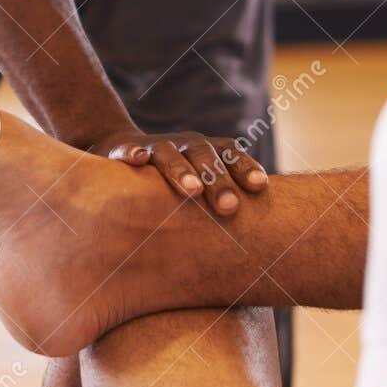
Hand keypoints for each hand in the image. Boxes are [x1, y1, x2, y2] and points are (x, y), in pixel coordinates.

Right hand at [90, 127, 267, 215]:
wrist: (127, 151)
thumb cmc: (176, 179)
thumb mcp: (201, 185)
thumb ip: (224, 201)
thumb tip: (262, 241)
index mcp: (208, 152)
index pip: (230, 154)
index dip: (245, 167)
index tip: (260, 186)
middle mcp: (185, 145)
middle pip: (204, 156)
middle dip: (218, 180)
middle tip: (229, 207)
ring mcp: (155, 146)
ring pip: (169, 154)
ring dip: (181, 169)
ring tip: (193, 190)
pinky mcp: (123, 150)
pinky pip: (127, 149)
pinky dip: (132, 152)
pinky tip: (137, 159)